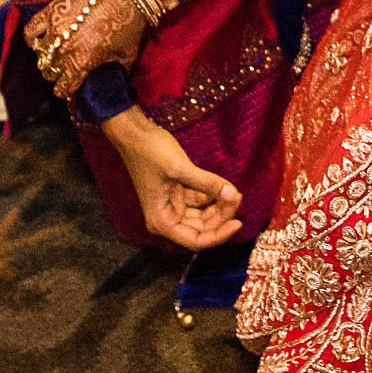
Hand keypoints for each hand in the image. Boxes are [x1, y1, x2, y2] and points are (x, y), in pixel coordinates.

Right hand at [27, 0, 146, 99]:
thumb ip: (118, 71)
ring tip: (53, 54)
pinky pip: (30, 30)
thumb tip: (115, 81)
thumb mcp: (128, 54)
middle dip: (55, 74)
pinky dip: (31, 38)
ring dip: (45, 57)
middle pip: (49, 72)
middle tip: (62, 70)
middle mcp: (65, 50)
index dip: (64, 90)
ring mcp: (55, 30)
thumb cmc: (130, 23)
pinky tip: (37, 41)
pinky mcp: (51, 12)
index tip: (66, 88)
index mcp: (83, 63)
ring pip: (40, 54)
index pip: (63, 88)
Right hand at [104, 107, 242, 249]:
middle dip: (221, 216)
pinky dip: (212, 195)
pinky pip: (199, 201)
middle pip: (201, 228)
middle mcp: (166, 218)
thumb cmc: (149, 151)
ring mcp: (172, 205)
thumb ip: (208, 183)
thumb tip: (233, 195)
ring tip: (235, 192)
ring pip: (202, 215)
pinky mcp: (177, 192)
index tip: (237, 222)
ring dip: (219, 206)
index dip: (218, 235)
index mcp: (161, 221)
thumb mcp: (180, 168)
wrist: (133, 132)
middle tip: (238, 197)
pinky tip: (226, 187)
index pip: (195, 240)